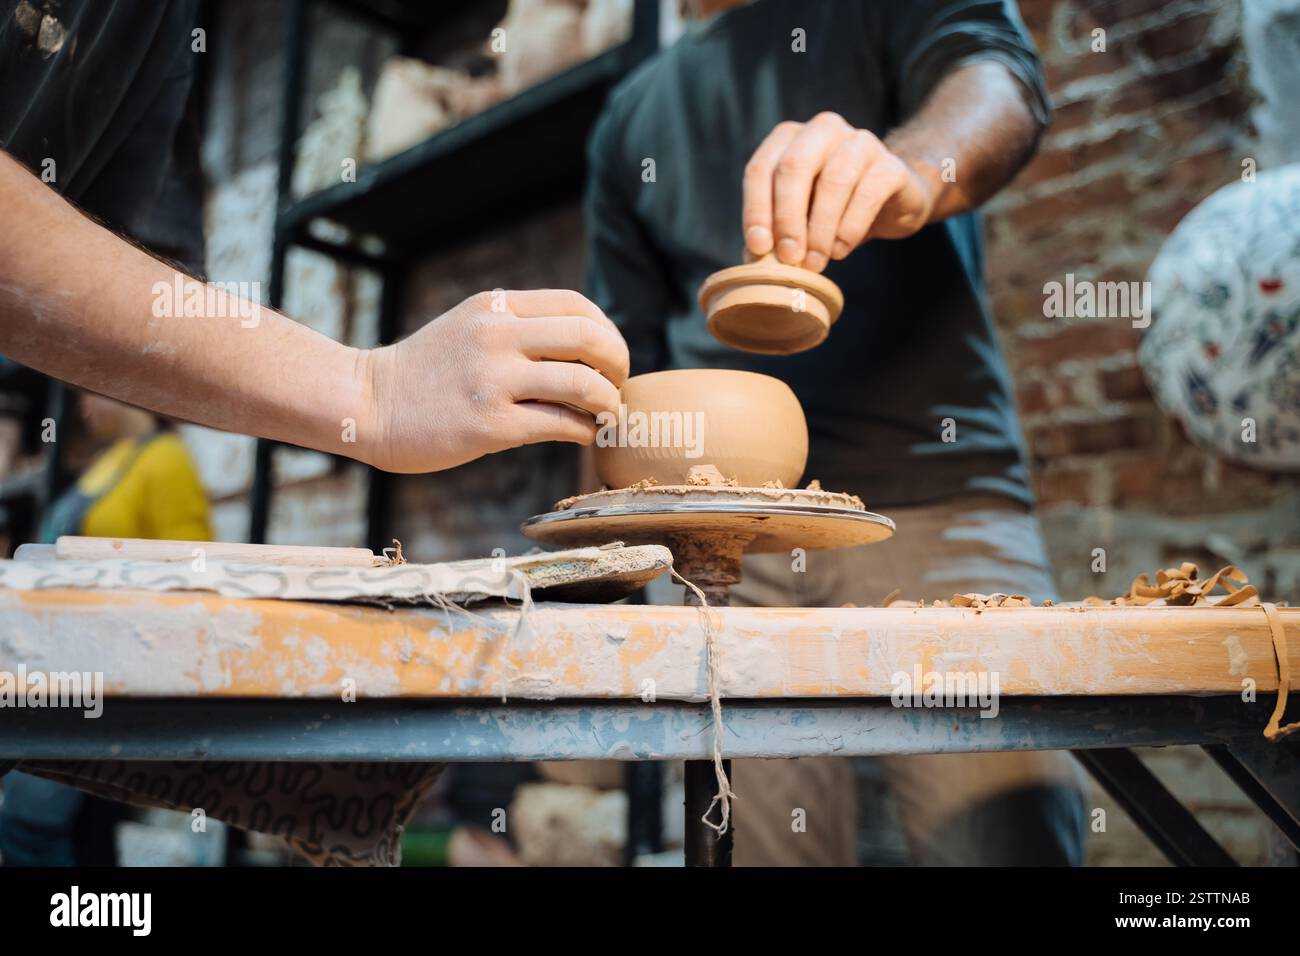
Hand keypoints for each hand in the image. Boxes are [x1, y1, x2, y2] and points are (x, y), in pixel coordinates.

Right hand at [357, 289, 629, 472]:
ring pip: (582, 385)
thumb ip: (520, 327)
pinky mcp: (489, 425)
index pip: (578, 307)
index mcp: (497, 308)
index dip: (608, 333)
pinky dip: (583, 431)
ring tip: (605, 415)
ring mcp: (493, 381)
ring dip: (607, 403)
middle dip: (618, 366)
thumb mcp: (471, 326)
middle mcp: (497, 337)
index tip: (611, 358)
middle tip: (617, 386)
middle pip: (589, 340)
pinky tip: (582, 436)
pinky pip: (559, 425)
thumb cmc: (426, 371)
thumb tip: (587, 346)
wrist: (366, 404)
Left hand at [742, 112, 937, 271]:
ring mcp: (860, 142)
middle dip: (787, 217)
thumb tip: (754, 258)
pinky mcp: (891, 166)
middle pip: (793, 167)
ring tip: (814, 261)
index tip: (758, 248)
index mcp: (790, 138)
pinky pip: (867, 194)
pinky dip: (850, 228)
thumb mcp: (798, 218)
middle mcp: (823, 130)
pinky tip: (840, 250)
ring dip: (820, 229)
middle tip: (788, 257)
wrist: (891, 205)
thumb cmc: (833, 210)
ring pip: (833, 180)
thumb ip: (775, 232)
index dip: (756, 210)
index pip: (761, 169)